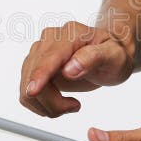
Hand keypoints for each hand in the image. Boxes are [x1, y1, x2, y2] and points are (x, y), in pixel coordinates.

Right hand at [19, 21, 135, 117]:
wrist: (107, 55)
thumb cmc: (113, 55)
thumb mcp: (114, 57)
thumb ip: (93, 58)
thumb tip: (69, 69)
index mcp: (70, 34)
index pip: (49, 57)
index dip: (40, 75)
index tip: (33, 91)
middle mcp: (49, 39)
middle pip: (34, 76)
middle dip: (53, 101)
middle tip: (75, 106)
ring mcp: (38, 53)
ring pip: (27, 88)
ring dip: (47, 105)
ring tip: (70, 104)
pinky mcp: (32, 66)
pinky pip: (25, 93)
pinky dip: (41, 105)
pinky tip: (60, 102)